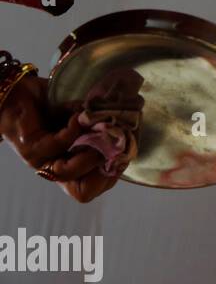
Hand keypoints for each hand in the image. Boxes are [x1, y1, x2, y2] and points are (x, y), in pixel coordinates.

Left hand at [0, 74, 119, 202]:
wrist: (19, 92)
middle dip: (104, 165)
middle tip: (111, 138)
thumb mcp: (86, 124)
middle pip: (84, 191)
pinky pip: (59, 145)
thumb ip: (103, 133)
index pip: (91, 190)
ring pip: (70, 171)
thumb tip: (128, 137)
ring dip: (89, 146)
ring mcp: (41, 162)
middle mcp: (56, 169)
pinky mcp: (31, 148)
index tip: (121, 151)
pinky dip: (74, 128)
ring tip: (95, 125)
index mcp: (71, 167)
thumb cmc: (53, 108)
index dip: (110, 176)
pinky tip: (77, 114)